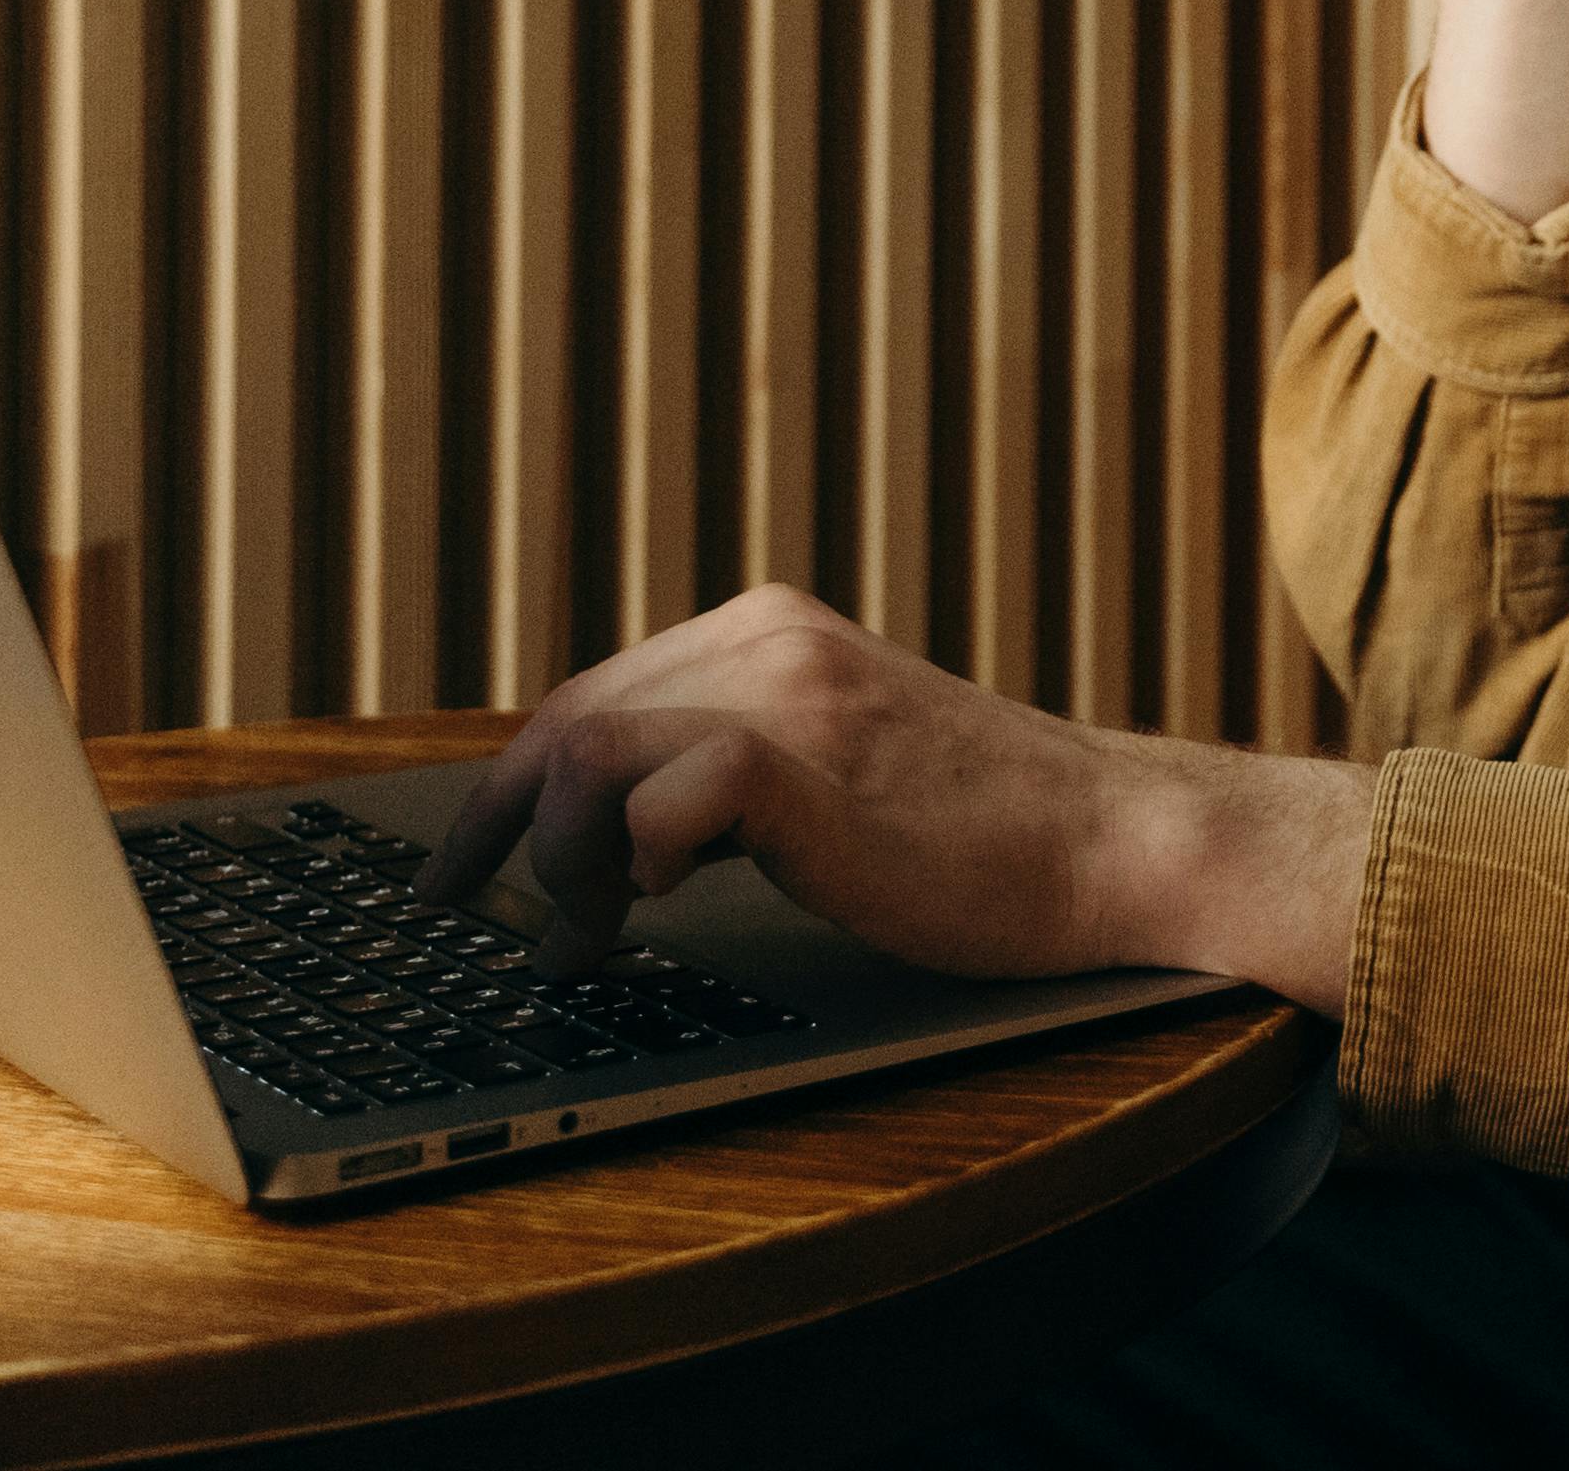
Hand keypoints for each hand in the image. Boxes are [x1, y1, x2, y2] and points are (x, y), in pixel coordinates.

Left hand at [416, 585, 1368, 1008]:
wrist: (1114, 845)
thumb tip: (605, 843)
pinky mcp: (818, 767)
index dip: (501, 791)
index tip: (454, 874)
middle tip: (480, 922)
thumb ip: (735, 768)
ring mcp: (796, 695)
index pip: (587, 695)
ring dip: (560, 862)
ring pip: (588, 748)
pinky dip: (630, 862)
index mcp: (773, 629)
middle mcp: (773, 638)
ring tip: (591, 938)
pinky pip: (662, 796)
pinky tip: (657, 912)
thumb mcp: (841, 768)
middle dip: (499, 834)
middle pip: (566, 716)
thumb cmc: (985, 837)